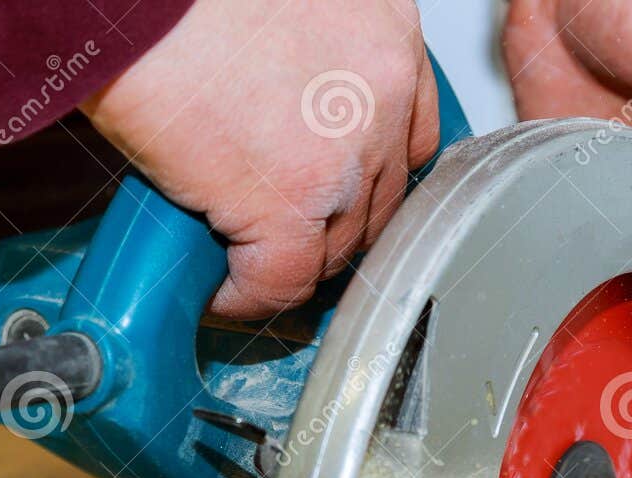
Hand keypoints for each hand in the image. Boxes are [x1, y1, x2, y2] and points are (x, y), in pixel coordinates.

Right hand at [83, 0, 439, 318]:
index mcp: (385, 31)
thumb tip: (282, 121)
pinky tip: (223, 290)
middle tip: (289, 238)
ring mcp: (344, 155)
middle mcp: (381, 91)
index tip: (340, 194)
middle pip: (378, 198)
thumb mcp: (277, 15)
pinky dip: (250, 296)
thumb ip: (306, 69)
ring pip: (336, 246)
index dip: (368, 176)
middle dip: (332, 227)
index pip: (408, 134)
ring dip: (293, 264)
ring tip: (248, 263)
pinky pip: (282, 281)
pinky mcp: (289, 203)